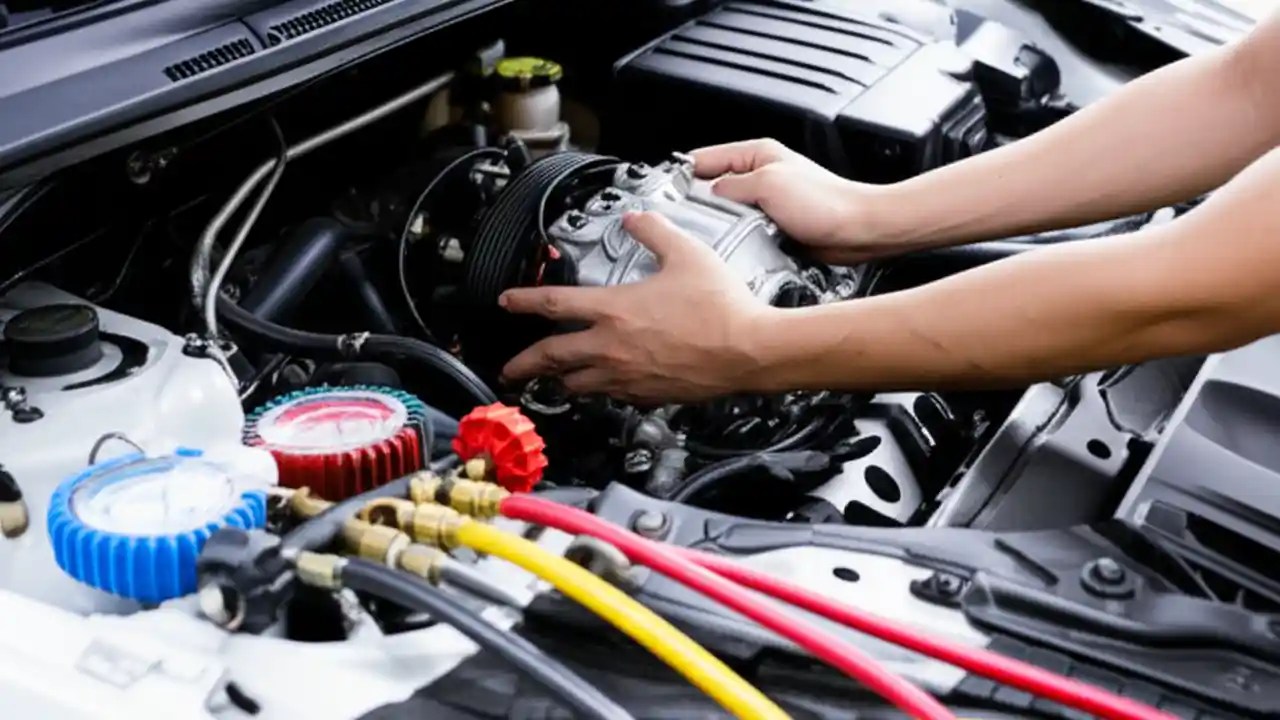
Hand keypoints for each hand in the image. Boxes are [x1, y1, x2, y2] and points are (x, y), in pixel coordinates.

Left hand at [499, 212, 773, 403]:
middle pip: (550, 358)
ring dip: (559, 381)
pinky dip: (600, 392)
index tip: (507, 302)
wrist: (750, 351)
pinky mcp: (648, 396)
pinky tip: (604, 388)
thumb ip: (654, 232)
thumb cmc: (722, 308)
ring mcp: (628, 377)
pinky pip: (612, 397)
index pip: (552, 304)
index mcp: (614, 310)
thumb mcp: (686, 254)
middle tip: (508, 370)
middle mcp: (612, 349)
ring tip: (551, 382)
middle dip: (522, 365)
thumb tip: (636, 219)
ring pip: (577, 385)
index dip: (522, 301)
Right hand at [693, 139, 905, 263]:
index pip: (706, 158)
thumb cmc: (828, 203)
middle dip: (697, 202)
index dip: (682, 173)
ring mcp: (766, 201)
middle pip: (713, 187)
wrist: (858, 231)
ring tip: (705, 234)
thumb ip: (732, 187)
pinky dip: (735, 238)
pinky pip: (743, 231)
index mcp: (758, 153)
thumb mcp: (769, 184)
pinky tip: (730, 247)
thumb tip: (709, 194)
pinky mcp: (773, 226)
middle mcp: (761, 175)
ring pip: (726, 212)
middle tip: (679, 219)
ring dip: (718, 223)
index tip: (662, 191)